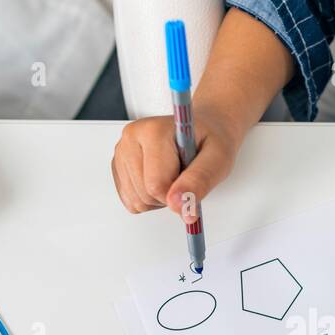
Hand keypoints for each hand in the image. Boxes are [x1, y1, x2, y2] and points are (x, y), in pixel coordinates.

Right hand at [111, 110, 240, 224]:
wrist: (200, 130)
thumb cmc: (208, 141)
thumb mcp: (217, 159)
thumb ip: (200, 181)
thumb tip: (179, 205)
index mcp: (153, 130)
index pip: (156, 185)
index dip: (179, 195)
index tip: (191, 181)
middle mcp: (131, 137)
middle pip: (144, 195)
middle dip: (168, 196)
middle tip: (184, 175)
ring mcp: (121, 151)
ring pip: (136, 201)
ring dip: (158, 199)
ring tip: (174, 175)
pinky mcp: (118, 166)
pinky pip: (131, 201)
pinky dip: (148, 200)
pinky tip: (161, 180)